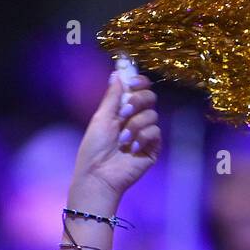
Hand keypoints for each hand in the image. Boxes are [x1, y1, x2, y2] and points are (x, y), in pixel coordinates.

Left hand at [69, 67, 160, 211]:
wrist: (98, 175)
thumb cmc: (94, 149)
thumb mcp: (101, 118)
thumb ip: (112, 96)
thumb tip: (117, 73)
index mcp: (122, 111)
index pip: (138, 89)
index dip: (139, 82)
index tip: (132, 83)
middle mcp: (135, 120)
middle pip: (150, 97)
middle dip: (138, 101)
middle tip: (125, 112)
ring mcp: (145, 134)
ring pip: (152, 115)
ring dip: (135, 125)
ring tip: (122, 140)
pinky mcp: (152, 148)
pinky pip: (155, 132)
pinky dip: (143, 138)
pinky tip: (132, 149)